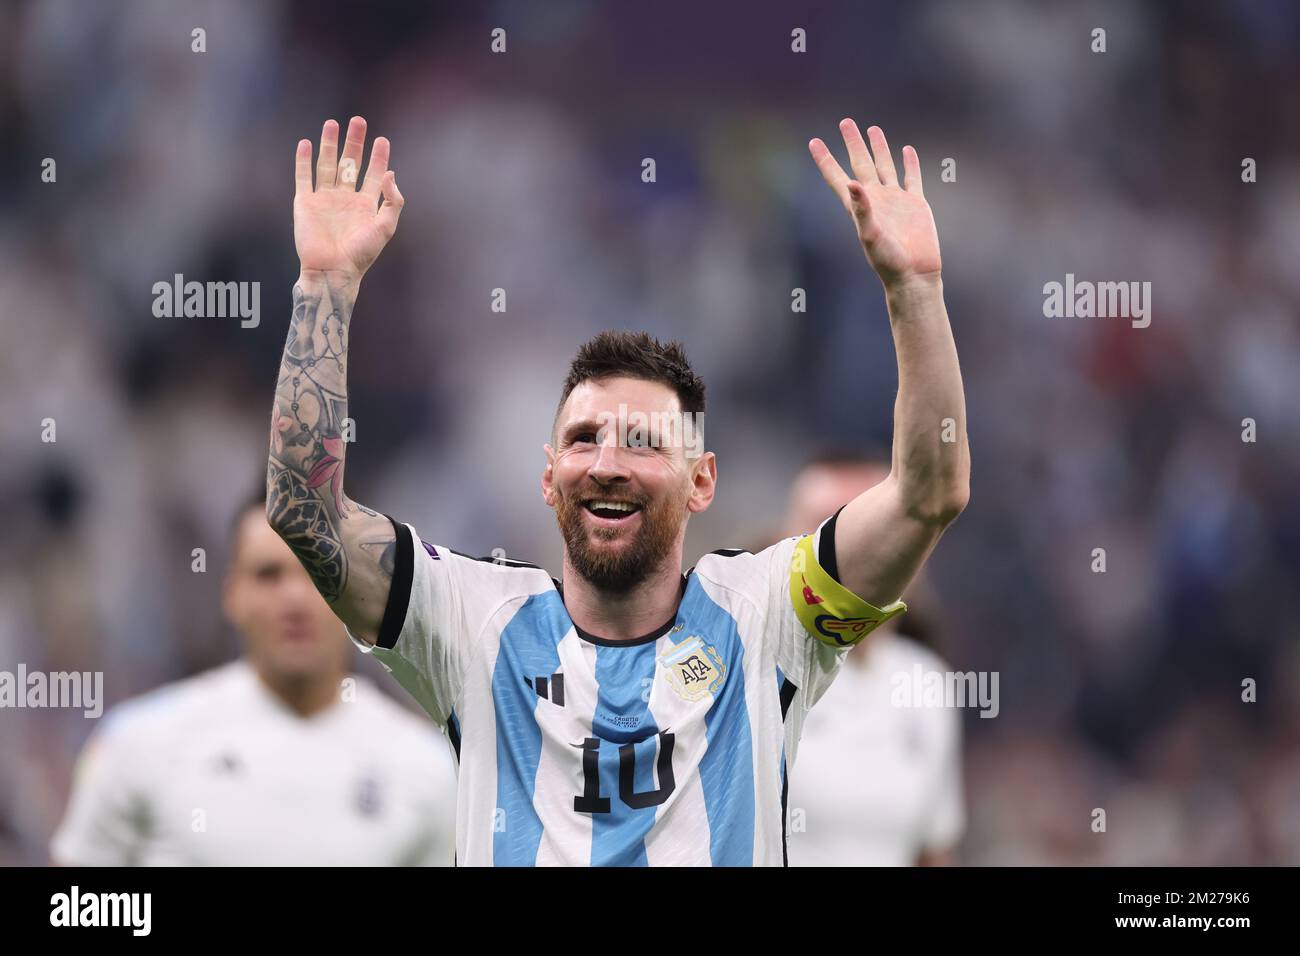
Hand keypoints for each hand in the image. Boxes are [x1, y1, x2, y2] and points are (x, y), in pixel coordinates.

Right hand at [294, 116, 403, 281]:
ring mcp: (324, 200)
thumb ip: (392, 201)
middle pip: (350, 164)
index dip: (378, 158)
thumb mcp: (386, 227)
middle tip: (358, 121)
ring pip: (327, 165)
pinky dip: (304, 161)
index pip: (373, 175)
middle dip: (354, 143)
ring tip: (332, 123)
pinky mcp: (305, 204)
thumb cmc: (361, 254)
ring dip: (329, 144)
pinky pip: (304, 177)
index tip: (382, 140)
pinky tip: (306, 144)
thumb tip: (390, 174)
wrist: (333, 269)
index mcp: (366, 206)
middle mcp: (345, 199)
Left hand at [809, 119, 940, 288]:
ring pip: (884, 166)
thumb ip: (862, 209)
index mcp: (858, 206)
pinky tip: (907, 150)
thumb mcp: (870, 235)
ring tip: (873, 129)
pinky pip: (911, 178)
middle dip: (852, 143)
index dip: (825, 159)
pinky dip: (910, 163)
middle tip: (845, 122)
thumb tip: (852, 183)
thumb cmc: (888, 261)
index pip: (837, 177)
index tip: (814, 141)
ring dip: (879, 148)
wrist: (914, 275)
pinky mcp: (915, 204)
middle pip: (861, 164)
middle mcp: (875, 199)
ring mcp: (895, 200)